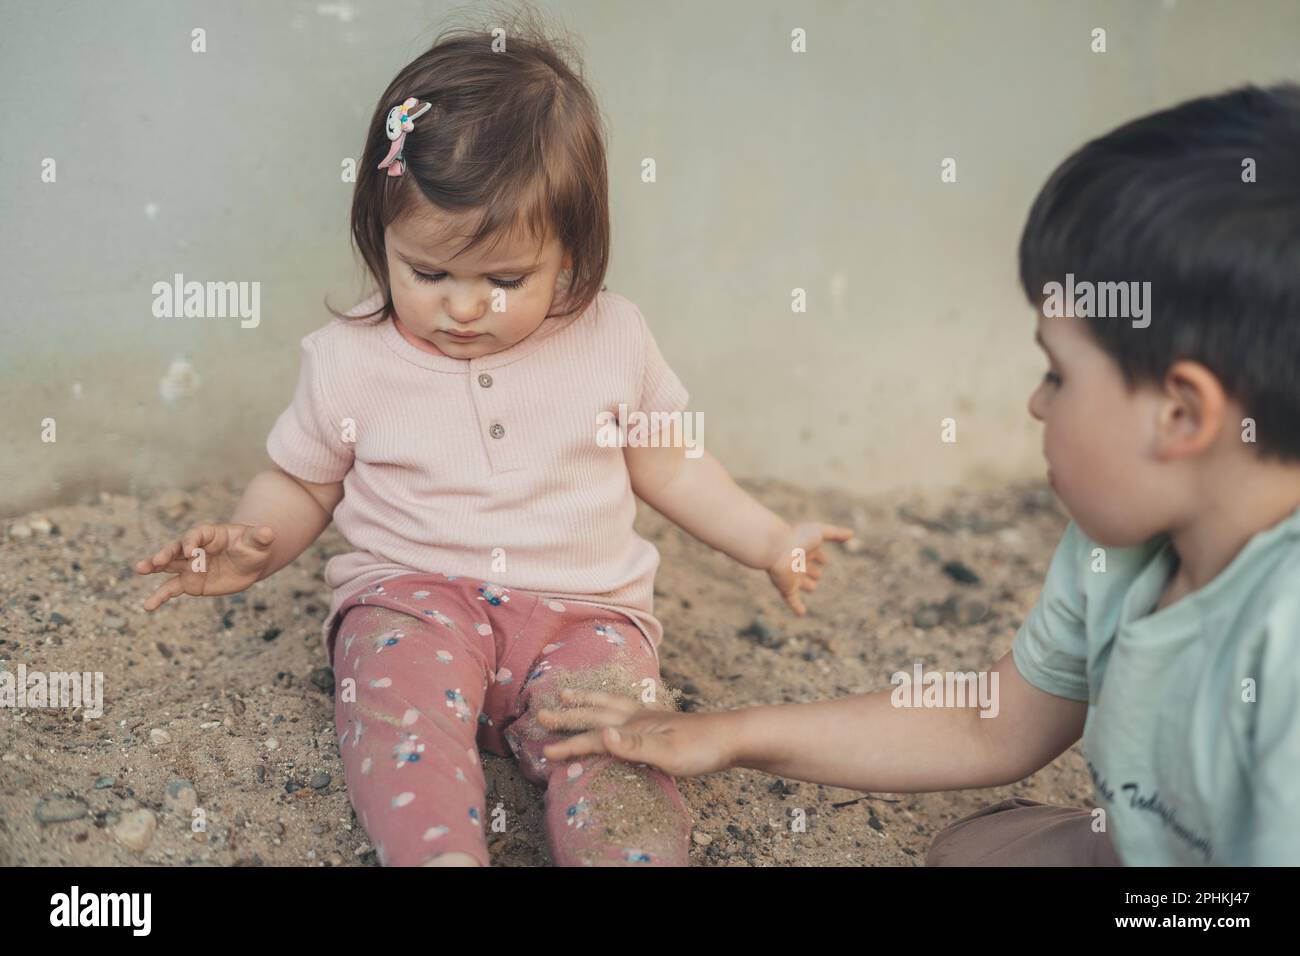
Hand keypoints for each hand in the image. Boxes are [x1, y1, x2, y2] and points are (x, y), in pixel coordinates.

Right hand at [134, 522, 275, 609]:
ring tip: (139, 568)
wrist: (250, 562)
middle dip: (166, 553)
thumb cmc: (253, 547)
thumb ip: (261, 537)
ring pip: (168, 567)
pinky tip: (148, 606)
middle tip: (156, 561)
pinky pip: (171, 589)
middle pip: (176, 549)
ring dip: (153, 567)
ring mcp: (189, 566)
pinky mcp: (189, 582)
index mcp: (209, 534)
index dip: (191, 543)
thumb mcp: (259, 542)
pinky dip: (160, 597)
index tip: (190, 552)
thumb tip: (270, 532)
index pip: (195, 535)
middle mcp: (194, 549)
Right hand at [537, 689, 734, 777]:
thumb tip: (603, 734)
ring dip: (586, 699)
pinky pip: (624, 706)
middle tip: (541, 713)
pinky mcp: (659, 721)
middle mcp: (638, 717)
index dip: (570, 744)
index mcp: (635, 726)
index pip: (595, 736)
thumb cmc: (701, 749)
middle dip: (569, 714)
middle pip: (596, 713)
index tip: (545, 750)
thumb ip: (633, 746)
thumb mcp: (667, 753)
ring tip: (568, 693)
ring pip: (609, 704)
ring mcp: (649, 716)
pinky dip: (610, 702)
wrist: (732, 737)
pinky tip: (613, 706)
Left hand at [764, 521, 854, 614]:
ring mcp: (793, 577)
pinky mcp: (787, 588)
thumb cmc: (797, 538)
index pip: (817, 555)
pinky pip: (793, 600)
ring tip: (812, 587)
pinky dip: (797, 607)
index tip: (824, 560)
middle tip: (816, 574)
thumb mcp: (820, 532)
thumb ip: (836, 533)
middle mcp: (800, 563)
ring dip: (808, 585)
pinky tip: (801, 613)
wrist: (776, 550)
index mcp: (806, 550)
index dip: (820, 557)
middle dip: (813, 572)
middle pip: (810, 570)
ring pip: (803, 584)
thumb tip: (852, 533)